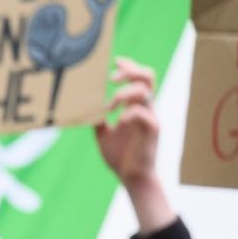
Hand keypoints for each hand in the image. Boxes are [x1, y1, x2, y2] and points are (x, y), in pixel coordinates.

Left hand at [95, 57, 174, 233]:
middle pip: (147, 77)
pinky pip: (143, 113)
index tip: (115, 60)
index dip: (129, 66)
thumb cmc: (120, 156)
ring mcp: (151, 118)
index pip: (138, 78)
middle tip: (112, 79)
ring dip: (124, 94)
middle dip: (130, 71)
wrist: (132, 178)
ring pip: (145, 92)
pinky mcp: (153, 130)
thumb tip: (84, 107)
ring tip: (110, 105)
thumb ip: (97, 119)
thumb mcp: (102, 134)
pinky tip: (119, 121)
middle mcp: (146, 109)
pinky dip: (128, 113)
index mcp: (136, 107)